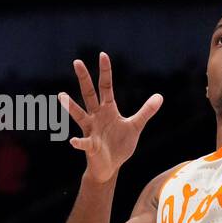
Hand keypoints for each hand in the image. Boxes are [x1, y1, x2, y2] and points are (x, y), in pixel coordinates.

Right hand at [58, 53, 161, 183]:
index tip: (102, 55)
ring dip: (71, 106)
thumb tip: (160, 96)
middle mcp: (96, 116)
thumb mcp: (135, 126)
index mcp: (108, 110)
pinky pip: (83, 143)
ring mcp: (91, 130)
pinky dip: (78, 142)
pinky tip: (73, 140)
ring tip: (61, 95)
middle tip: (77, 62)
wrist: (110, 167)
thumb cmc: (119, 145)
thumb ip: (145, 111)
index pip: (106, 86)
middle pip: (89, 94)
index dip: (105, 72)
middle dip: (84, 79)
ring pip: (79, 115)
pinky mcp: (90, 146)